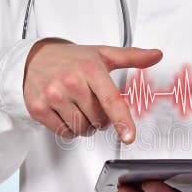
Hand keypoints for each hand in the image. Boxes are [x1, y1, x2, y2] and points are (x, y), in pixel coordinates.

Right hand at [23, 39, 161, 141]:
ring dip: (85, 125)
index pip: (110, 99)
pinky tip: (66, 113)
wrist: (34, 58)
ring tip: (79, 108)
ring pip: (81, 128)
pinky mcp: (38, 107)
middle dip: (100, 118)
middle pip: (98, 119)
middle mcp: (71, 82)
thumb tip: (156, 55)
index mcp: (90, 69)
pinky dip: (69, 128)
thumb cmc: (71, 59)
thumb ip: (131, 57)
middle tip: (93, 105)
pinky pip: (64, 132)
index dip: (121, 120)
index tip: (129, 136)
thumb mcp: (102, 54)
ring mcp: (53, 95)